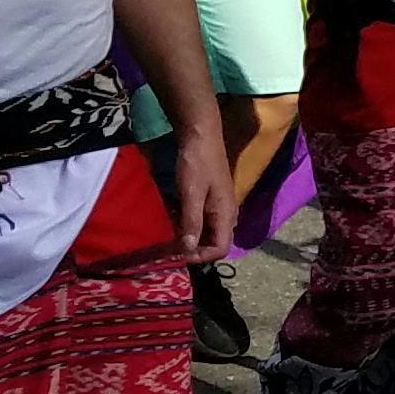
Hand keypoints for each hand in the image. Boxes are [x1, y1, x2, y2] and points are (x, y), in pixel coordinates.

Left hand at [166, 119, 235, 263]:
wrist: (201, 136)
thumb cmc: (197, 164)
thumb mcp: (191, 194)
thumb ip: (192, 222)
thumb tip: (188, 250)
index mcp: (226, 214)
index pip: (221, 249)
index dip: (201, 256)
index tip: (178, 254)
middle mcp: (226, 214)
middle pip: (214, 243)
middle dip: (193, 249)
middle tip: (170, 247)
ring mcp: (219, 207)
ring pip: (206, 233)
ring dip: (189, 237)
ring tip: (168, 235)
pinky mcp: (210, 200)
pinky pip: (201, 221)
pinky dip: (187, 225)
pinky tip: (171, 219)